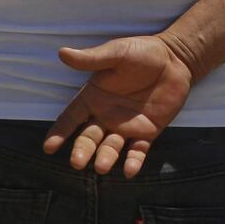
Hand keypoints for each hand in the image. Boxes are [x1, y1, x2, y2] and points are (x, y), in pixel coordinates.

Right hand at [43, 35, 197, 176]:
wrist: (176, 59)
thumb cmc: (142, 52)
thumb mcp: (116, 53)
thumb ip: (92, 58)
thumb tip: (62, 53)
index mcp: (93, 97)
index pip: (71, 118)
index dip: (59, 132)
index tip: (48, 148)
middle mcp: (106, 115)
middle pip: (89, 138)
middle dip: (82, 150)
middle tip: (77, 163)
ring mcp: (126, 126)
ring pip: (111, 147)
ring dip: (105, 158)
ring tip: (101, 167)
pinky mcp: (148, 132)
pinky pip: (138, 151)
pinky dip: (133, 161)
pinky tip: (129, 171)